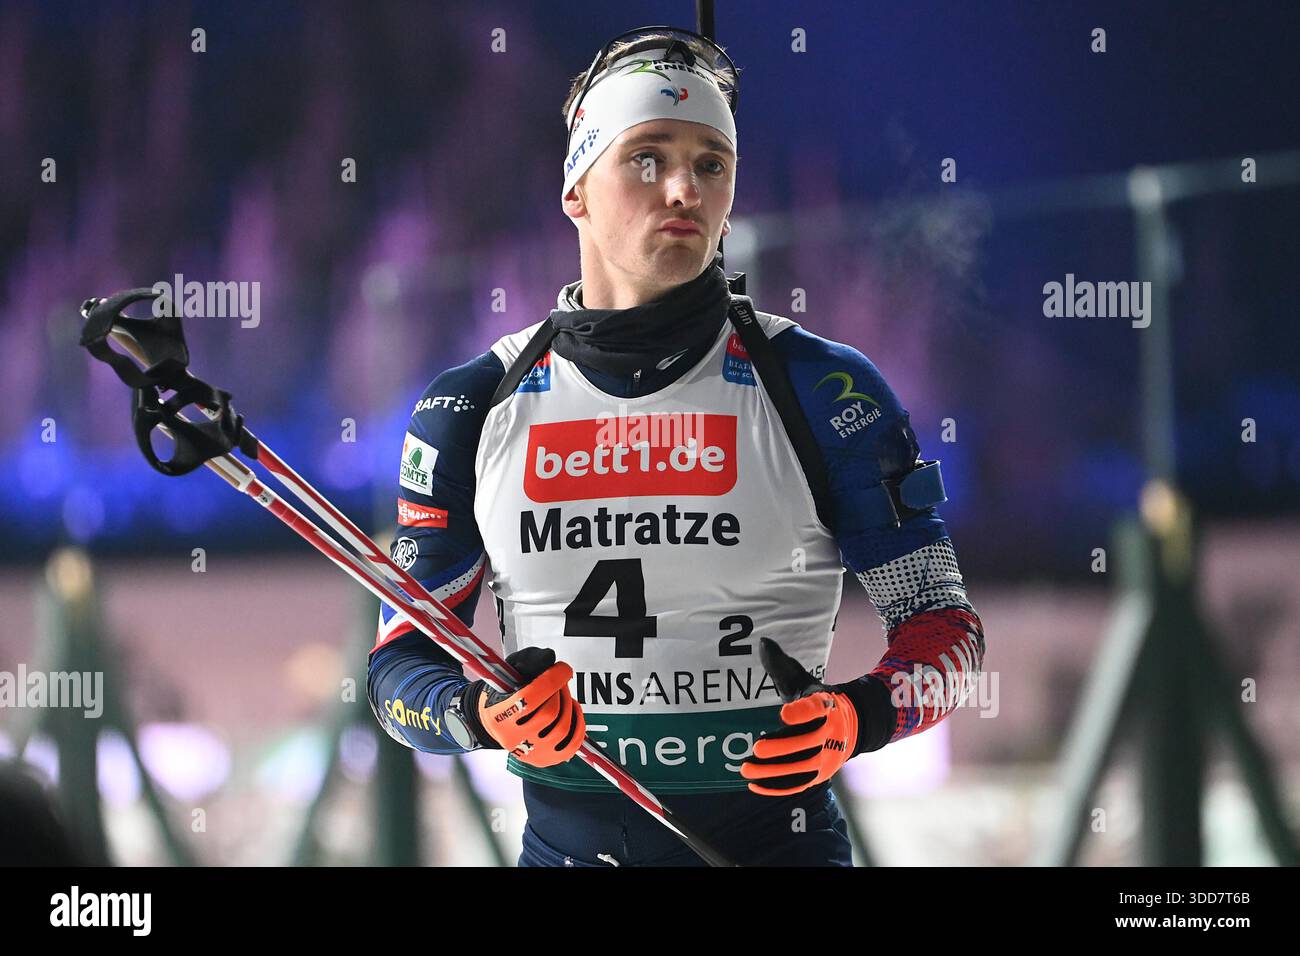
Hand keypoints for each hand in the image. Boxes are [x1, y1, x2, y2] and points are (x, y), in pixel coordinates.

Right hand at [464, 647, 585, 767]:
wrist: (495, 721)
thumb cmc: (503, 694)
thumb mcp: (508, 672)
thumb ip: (529, 662)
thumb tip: (550, 659)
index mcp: (497, 715)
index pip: (530, 698)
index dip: (552, 679)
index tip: (562, 668)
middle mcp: (511, 738)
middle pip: (549, 714)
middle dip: (560, 691)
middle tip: (560, 681)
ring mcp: (529, 752)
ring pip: (562, 728)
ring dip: (569, 706)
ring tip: (563, 695)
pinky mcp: (544, 759)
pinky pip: (572, 745)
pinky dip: (578, 725)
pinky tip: (572, 711)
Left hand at [739, 638, 858, 795]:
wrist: (850, 725)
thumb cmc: (816, 701)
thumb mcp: (802, 680)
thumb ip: (780, 664)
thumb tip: (762, 641)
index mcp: (826, 706)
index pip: (817, 709)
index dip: (802, 712)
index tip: (783, 712)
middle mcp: (831, 732)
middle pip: (807, 743)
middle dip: (780, 748)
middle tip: (755, 749)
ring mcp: (827, 756)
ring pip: (801, 767)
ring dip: (773, 771)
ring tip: (747, 769)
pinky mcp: (820, 775)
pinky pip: (799, 784)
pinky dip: (777, 787)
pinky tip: (754, 785)